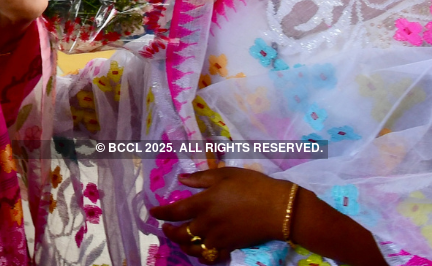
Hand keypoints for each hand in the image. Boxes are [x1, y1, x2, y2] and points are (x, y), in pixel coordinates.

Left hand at [150, 168, 289, 258]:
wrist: (278, 208)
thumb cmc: (251, 185)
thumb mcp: (224, 174)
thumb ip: (200, 178)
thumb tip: (181, 180)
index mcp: (203, 203)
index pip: (174, 212)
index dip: (161, 213)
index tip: (152, 212)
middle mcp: (207, 223)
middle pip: (181, 234)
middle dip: (169, 233)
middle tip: (165, 228)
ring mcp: (219, 238)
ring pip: (194, 248)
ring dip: (183, 245)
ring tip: (180, 240)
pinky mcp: (231, 247)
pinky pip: (212, 256)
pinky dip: (203, 256)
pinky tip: (201, 252)